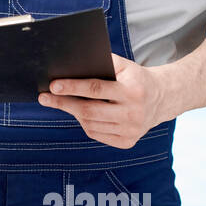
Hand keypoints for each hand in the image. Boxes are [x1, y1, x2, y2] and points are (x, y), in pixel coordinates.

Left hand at [37, 54, 171, 148]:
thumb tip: (70, 65)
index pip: (96, 89)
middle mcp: (133, 113)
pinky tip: (80, 114)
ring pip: (90, 124)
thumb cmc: (134, 78)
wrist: (161, 98)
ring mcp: (132, 131)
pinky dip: (85, 123)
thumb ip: (102, 63)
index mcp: (133, 91)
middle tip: (44, 98)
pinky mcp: (128, 142)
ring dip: (73, 113)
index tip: (52, 86)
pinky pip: (97, 134)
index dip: (72, 87)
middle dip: (63, 103)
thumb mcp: (124, 66)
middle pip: (89, 110)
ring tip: (61, 103)